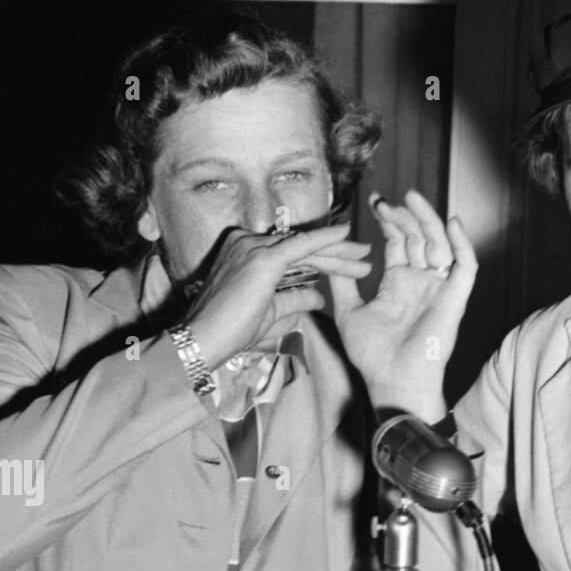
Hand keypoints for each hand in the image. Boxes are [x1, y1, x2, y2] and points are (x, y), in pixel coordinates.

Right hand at [187, 222, 371, 369]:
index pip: (293, 254)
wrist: (205, 337)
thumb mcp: (271, 313)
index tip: (347, 264)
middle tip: (364, 254)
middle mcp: (248, 242)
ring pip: (305, 247)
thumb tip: (319, 296)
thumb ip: (295, 300)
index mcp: (247, 252)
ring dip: (338, 252)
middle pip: (301, 247)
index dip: (322, 259)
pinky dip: (325, 239)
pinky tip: (346, 233)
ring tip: (365, 256)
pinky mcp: (262, 258)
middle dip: (335, 252)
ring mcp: (253, 247)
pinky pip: (301, 245)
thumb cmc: (231, 331)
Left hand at [329, 189, 476, 417]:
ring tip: (410, 199)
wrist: (392, 382)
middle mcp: (421, 282)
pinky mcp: (454, 299)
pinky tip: (451, 222)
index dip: (390, 219)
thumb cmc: (372, 356)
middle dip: (404, 215)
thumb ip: (342, 283)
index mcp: (398, 283)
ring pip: (441, 243)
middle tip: (386, 200)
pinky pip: (465, 267)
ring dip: (428, 219)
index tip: (375, 201)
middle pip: (418, 237)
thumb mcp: (348, 311)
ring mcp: (439, 289)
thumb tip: (329, 255)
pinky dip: (462, 243)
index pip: (399, 241)